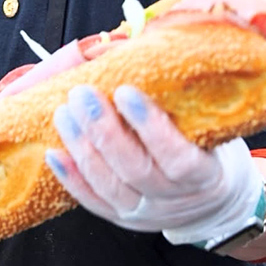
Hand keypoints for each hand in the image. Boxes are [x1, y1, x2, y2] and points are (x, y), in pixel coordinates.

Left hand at [46, 85, 263, 249]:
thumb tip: (137, 48)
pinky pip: (92, 202)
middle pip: (134, 169)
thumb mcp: (209, 126)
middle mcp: (173, 199)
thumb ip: (179, 98)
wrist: (212, 202)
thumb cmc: (208, 149)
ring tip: (64, 113)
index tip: (126, 92)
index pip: (178, 157)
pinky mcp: (121, 218)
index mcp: (204, 175)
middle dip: (103, 129)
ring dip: (82, 147)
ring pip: (108, 185)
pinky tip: (53, 153)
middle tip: (82, 94)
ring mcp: (145, 212)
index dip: (150, 126)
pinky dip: (71, 178)